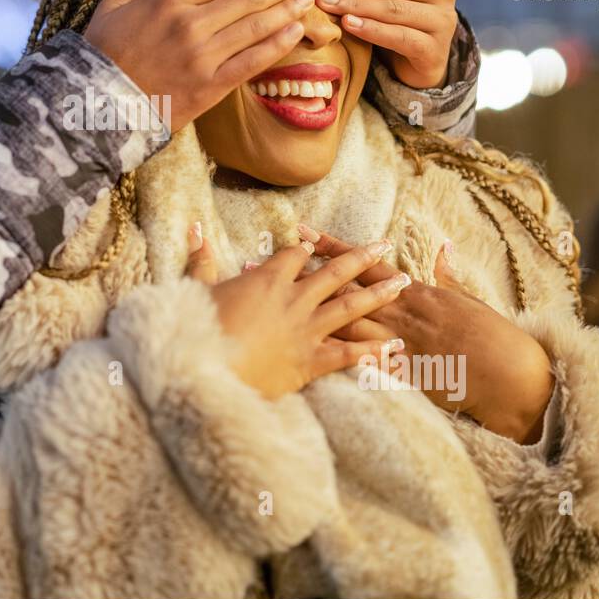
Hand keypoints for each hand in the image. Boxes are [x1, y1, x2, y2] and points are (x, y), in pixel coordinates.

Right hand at [84, 0, 315, 131]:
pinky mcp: (208, 87)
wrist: (95, 105)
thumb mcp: (114, 2)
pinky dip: (277, 45)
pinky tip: (296, 32)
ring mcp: (201, 56)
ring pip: (256, 26)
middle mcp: (190, 23)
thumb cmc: (103, 52)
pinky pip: (251, 62)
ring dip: (288, 10)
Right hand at [184, 224, 410, 399]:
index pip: (293, 256)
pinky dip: (372, 350)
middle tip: (384, 246)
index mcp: (266, 280)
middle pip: (334, 273)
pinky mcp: (310, 361)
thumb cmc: (196, 330)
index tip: (315, 243)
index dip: (306, 248)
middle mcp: (293, 300)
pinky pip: (348, 354)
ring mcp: (305, 329)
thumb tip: (195, 229)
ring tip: (403, 284)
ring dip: (378, 294)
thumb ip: (201, 260)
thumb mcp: (196, 290)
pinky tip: (395, 346)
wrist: (204, 369)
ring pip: (350, 307)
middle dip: (361, 258)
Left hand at [296, 225, 553, 443]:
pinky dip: (332, 360)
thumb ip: (447, 274)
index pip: (363, 264)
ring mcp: (397, 344)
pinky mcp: (397, 374)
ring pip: (343, 326)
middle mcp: (399, 313)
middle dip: (303, 279)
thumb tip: (443, 246)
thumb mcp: (467, 297)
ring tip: (271, 307)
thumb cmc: (490, 333)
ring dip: (305, 316)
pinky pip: (359, 366)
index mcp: (413, 292)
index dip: (331, 247)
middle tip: (265, 266)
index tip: (302, 231)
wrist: (508, 372)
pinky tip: (301, 357)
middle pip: (343, 292)